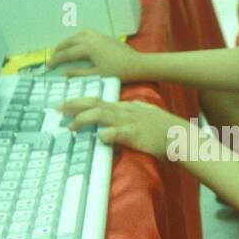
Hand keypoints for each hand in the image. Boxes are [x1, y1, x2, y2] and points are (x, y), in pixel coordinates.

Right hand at [46, 28, 143, 79]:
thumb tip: (63, 73)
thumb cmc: (118, 71)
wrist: (137, 64)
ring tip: (63, 49)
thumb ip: (78, 73)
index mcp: (88, 47)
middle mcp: (91, 38)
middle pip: (70, 41)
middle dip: (59, 49)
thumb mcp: (97, 74)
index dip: (56, 60)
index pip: (67, 53)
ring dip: (68, 41)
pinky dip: (78, 37)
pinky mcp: (104, 36)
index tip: (48, 67)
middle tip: (52, 58)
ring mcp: (98, 35)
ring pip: (78, 35)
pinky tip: (78, 44)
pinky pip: (86, 33)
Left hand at [58, 96, 182, 159]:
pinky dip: (104, 134)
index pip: (99, 100)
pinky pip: (115, 133)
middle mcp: (124, 111)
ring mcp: (129, 122)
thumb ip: (137, 109)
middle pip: (95, 103)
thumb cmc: (166, 129)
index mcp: (126, 107)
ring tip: (71, 126)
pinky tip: (97, 137)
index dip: (80, 101)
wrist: (180, 136)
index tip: (66, 104)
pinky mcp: (134, 135)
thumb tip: (129, 107)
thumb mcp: (150, 113)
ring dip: (83, 119)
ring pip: (101, 114)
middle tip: (58, 108)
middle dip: (74, 104)